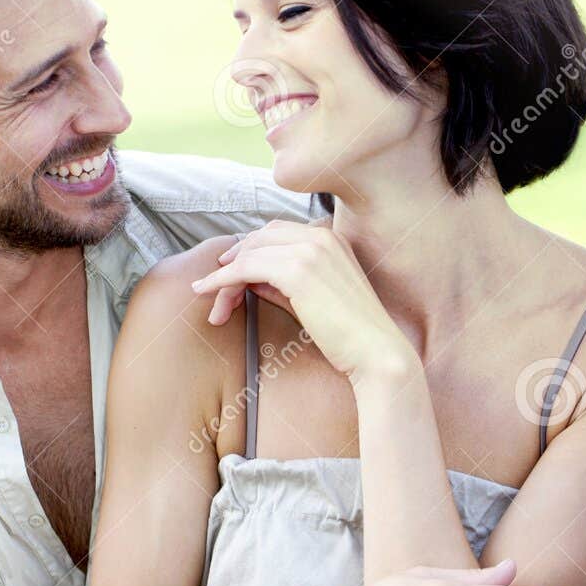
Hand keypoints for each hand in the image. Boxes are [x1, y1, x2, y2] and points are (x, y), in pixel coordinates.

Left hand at [190, 220, 415, 388]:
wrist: (376, 352)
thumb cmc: (349, 334)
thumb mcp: (311, 298)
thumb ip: (281, 282)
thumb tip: (248, 278)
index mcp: (330, 237)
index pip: (275, 232)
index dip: (248, 250)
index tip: (228, 272)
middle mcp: (320, 235)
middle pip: (258, 239)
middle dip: (232, 263)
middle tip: (213, 290)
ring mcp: (310, 250)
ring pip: (248, 255)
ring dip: (224, 280)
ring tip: (215, 308)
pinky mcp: (297, 270)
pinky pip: (245, 268)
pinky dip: (222, 281)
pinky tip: (208, 293)